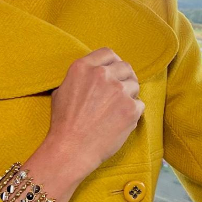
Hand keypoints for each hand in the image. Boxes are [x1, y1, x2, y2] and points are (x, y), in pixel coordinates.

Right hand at [29, 48, 143, 198]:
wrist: (71, 149)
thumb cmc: (64, 123)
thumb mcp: (62, 91)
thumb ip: (80, 77)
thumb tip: (94, 73)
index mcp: (83, 67)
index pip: (108, 53)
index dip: (112, 63)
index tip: (113, 72)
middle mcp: (103, 75)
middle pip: (125, 67)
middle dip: (124, 79)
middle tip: (117, 93)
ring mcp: (119, 90)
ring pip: (135, 85)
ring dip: (129, 96)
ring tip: (115, 110)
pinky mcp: (132, 107)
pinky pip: (140, 104)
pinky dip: (133, 112)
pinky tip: (119, 121)